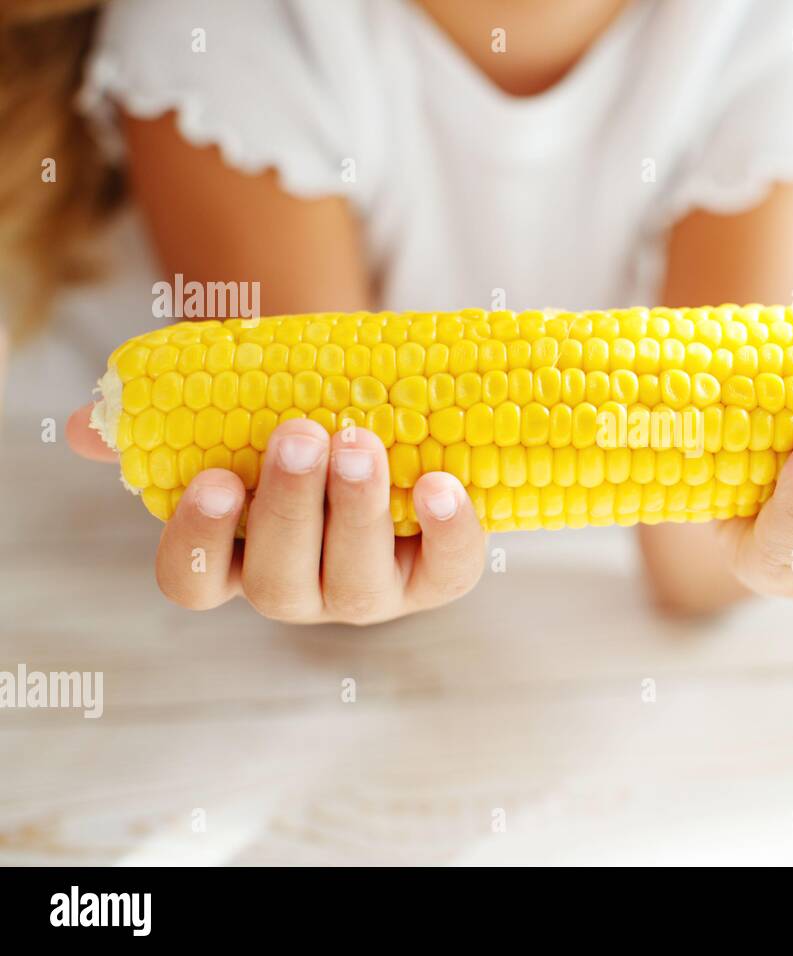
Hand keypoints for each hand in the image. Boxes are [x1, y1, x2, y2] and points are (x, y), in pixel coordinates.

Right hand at [68, 407, 484, 623]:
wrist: (390, 415)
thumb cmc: (299, 418)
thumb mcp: (238, 411)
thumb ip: (170, 419)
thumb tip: (89, 426)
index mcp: (237, 558)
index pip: (193, 581)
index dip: (197, 542)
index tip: (214, 478)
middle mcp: (302, 589)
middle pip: (278, 582)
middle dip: (287, 509)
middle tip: (301, 435)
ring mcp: (372, 589)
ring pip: (356, 583)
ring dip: (355, 511)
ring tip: (360, 442)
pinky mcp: (440, 576)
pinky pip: (449, 569)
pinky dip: (448, 530)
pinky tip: (439, 484)